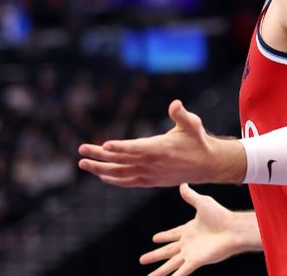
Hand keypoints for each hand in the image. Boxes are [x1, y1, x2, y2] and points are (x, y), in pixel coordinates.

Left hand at [77, 100, 245, 186]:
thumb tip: (175, 103)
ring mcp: (150, 175)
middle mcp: (153, 164)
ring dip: (100, 169)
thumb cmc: (197, 140)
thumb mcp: (192, 124)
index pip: (137, 148)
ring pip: (121, 174)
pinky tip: (100, 175)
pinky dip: (113, 179)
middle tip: (81, 149)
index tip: (104, 145)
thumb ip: (182, 115)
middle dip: (99, 156)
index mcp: (161, 148)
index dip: (121, 148)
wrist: (206, 165)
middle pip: (122, 161)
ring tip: (82, 163)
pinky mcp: (150, 181)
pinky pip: (128, 182)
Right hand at [140, 184, 260, 275]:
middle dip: (154, 256)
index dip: (164, 236)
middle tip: (142, 259)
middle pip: (167, 251)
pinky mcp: (196, 261)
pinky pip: (182, 272)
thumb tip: (182, 184)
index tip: (154, 238)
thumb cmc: (220, 215)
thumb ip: (190, 196)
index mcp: (189, 229)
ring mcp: (191, 253)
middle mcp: (188, 243)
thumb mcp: (202, 202)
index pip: (172, 234)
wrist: (232, 228)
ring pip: (171, 264)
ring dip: (160, 272)